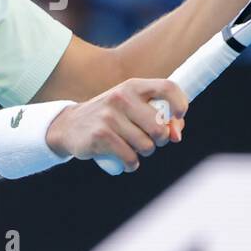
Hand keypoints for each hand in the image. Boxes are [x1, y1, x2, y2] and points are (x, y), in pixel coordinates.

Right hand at [47, 78, 188, 173]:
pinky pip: (130, 157)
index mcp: (133, 86)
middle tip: (151, 141)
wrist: (70, 125)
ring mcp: (109, 116)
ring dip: (144, 152)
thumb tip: (176, 135)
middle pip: (159, 127)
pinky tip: (127, 161)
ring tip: (133, 148)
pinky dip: (132, 164)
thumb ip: (160, 118)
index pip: (167, 87)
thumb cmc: (111, 117)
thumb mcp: (133, 108)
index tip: (179, 117)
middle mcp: (121, 97)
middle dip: (161, 140)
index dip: (180, 104)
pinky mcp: (100, 136)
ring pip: (146, 145)